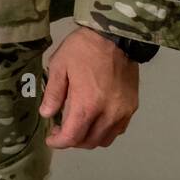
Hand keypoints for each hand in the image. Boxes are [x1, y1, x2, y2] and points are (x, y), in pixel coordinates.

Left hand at [39, 26, 139, 148]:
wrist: (116, 37)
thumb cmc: (83, 49)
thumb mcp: (59, 66)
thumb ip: (53, 93)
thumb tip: (46, 114)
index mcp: (87, 105)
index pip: (73, 136)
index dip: (59, 142)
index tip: (50, 138)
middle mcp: (108, 114)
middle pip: (89, 142)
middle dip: (72, 140)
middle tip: (60, 129)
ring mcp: (123, 113)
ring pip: (105, 139)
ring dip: (89, 138)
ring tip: (77, 125)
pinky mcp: (132, 107)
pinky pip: (118, 130)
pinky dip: (104, 131)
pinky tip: (94, 119)